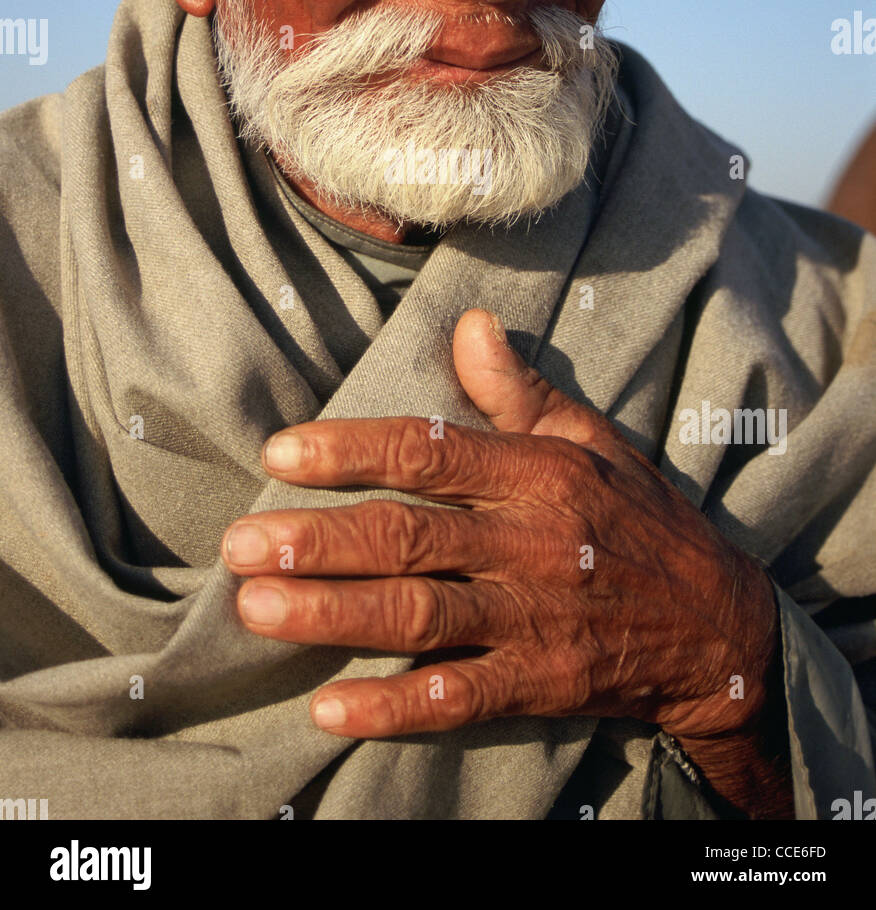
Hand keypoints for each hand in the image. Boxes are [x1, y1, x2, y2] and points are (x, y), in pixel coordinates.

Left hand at [221, 309, 777, 749]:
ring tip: (257, 608)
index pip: (430, 449)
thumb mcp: (591, 439)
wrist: (718, 628)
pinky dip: (393, 706)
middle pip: (408, 537)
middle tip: (239, 543)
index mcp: (537, 473)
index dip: (352, 449)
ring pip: (419, 614)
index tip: (282, 452)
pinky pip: (457, 698)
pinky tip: (330, 708)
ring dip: (332, 614)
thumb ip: (521, 389)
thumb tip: (468, 323)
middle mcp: (529, 542)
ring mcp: (533, 618)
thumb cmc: (642, 519)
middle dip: (316, 540)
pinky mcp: (539, 685)